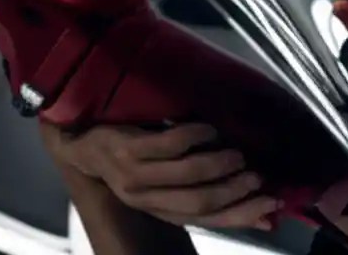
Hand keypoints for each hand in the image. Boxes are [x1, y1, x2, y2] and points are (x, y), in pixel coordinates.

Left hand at [39, 121, 280, 230]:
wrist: (76, 135)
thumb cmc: (127, 154)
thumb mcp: (161, 179)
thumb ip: (203, 190)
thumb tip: (260, 206)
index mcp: (155, 208)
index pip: (204, 219)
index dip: (241, 214)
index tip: (271, 203)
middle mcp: (143, 196)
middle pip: (198, 202)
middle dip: (234, 191)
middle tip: (258, 176)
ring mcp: (132, 173)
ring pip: (186, 175)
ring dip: (218, 164)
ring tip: (237, 153)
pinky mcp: (124, 148)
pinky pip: (168, 144)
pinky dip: (195, 136)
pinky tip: (209, 128)